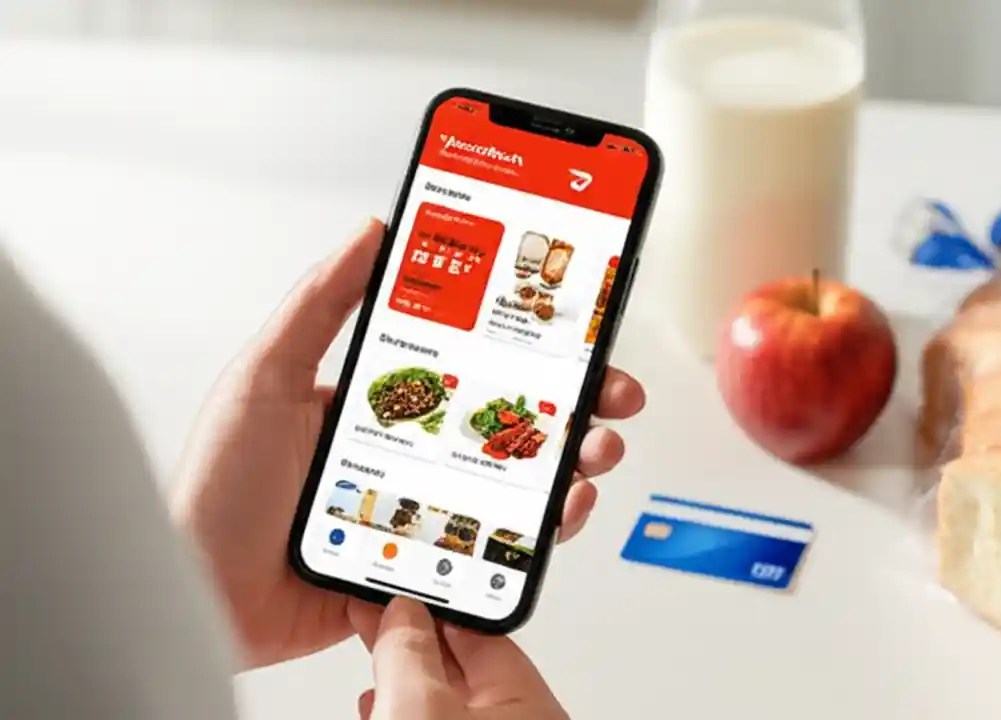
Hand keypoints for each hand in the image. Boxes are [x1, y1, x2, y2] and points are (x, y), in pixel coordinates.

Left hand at [172, 218, 645, 668]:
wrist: (199, 597)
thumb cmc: (215, 489)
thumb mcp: (265, 376)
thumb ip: (320, 305)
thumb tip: (371, 232)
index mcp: (379, 403)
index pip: (471, 362)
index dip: (528, 345)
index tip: (574, 327)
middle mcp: (410, 453)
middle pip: (511, 419)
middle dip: (576, 403)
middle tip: (611, 392)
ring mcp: (424, 509)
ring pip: (519, 482)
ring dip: (573, 461)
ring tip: (596, 450)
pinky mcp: (428, 562)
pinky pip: (498, 546)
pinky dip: (543, 530)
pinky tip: (560, 512)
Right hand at [352, 598, 566, 719]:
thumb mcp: (417, 707)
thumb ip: (410, 652)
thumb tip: (405, 614)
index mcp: (531, 709)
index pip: (486, 636)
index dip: (440, 607)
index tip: (406, 589)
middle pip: (462, 666)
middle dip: (416, 637)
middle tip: (381, 609)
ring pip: (441, 700)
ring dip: (403, 674)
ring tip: (373, 645)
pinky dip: (400, 710)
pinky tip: (375, 703)